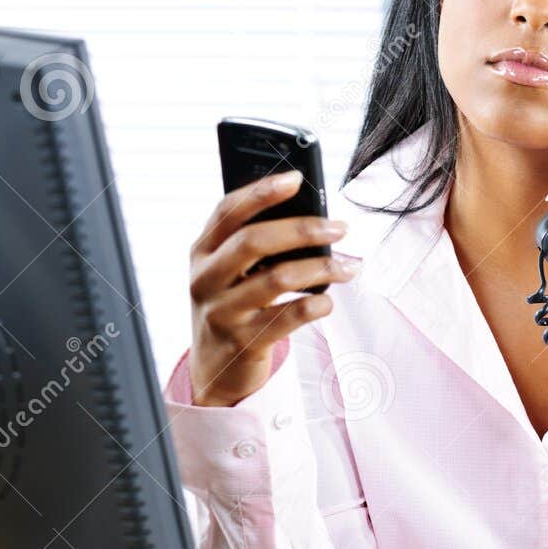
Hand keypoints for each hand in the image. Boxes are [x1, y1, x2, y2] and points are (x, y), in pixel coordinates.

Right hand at [187, 170, 356, 406]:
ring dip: (321, 268)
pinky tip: (328, 302)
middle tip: (340, 228)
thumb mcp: (227, 273)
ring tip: (346, 267)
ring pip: (277, 278)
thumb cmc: (232, 306)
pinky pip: (289, 317)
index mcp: (201, 252)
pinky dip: (316, 305)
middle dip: (303, 229)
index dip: (261, 191)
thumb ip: (252, 245)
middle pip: (254, 241)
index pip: (227, 211)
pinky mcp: (243, 342)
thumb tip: (309, 217)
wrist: (213, 370)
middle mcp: (205, 280)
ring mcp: (221, 312)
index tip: (297, 178)